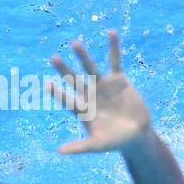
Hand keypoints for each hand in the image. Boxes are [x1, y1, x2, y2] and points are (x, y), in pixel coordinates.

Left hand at [47, 28, 150, 154]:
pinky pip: (114, 60)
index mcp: (81, 109)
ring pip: (90, 67)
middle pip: (73, 80)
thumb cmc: (114, 142)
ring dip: (83, 56)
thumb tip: (60, 152)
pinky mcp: (118, 80)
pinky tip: (111, 32)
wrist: (136, 135)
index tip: (47, 85)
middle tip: (53, 57)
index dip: (57, 94)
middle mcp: (88, 94)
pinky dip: (113, 47)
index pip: (66, 99)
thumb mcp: (97, 146)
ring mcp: (102, 85)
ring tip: (75, 43)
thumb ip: (80, 147)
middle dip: (64, 70)